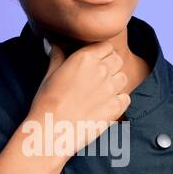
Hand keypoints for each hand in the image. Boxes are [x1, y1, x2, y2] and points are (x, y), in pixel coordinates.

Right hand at [27, 36, 130, 156]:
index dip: (102, 53)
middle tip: (98, 78)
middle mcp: (101, 70)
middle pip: (117, 60)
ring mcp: (110, 89)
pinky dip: (119, 100)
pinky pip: (126, 98)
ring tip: (101, 92)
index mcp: (85, 58)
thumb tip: (53, 44)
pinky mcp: (115, 107)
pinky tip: (105, 105)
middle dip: (110, 65)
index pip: (106, 46)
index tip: (95, 62)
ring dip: (115, 82)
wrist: (51, 130)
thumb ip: (57, 56)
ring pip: (123, 78)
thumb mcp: (50, 74)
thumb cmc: (46, 102)